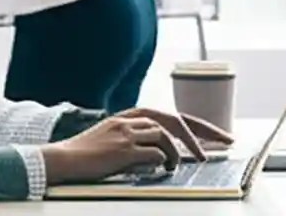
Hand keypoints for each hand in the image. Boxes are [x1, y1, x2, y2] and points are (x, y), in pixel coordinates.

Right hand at [40, 108, 233, 185]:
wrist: (61, 160)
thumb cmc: (85, 155)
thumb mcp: (113, 139)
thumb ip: (137, 140)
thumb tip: (161, 155)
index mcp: (130, 116)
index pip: (170, 115)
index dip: (197, 124)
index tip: (219, 134)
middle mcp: (130, 119)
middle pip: (175, 120)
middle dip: (203, 133)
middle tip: (224, 142)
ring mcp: (126, 133)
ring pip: (166, 136)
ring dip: (178, 153)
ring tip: (179, 166)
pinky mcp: (123, 149)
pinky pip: (154, 153)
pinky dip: (163, 161)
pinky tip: (162, 170)